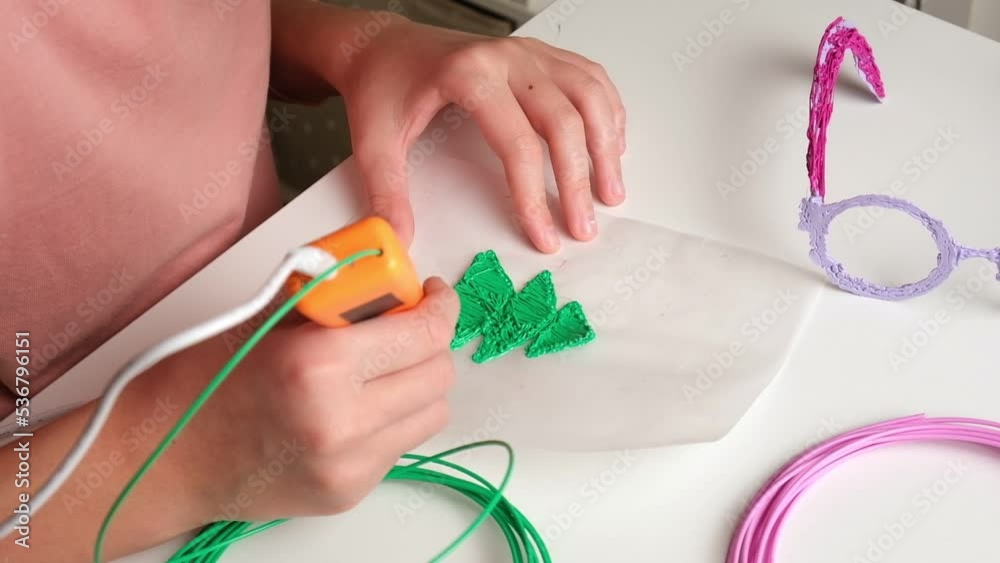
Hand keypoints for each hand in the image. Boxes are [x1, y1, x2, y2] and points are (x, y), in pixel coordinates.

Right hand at [153, 277, 458, 522]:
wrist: (164, 459)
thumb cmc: (204, 380)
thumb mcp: (268, 316)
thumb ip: (336, 291)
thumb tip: (388, 271)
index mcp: (321, 364)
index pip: (426, 333)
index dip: (441, 307)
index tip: (432, 296)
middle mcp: (343, 421)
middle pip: (439, 375)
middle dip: (431, 344)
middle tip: (406, 329)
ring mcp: (349, 466)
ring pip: (432, 414)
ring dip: (417, 384)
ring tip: (380, 371)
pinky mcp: (348, 493)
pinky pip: (401, 445)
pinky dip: (391, 420)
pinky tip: (353, 408)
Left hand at [330, 16, 626, 252]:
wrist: (383, 45)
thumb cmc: (383, 87)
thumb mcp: (373, 142)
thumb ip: (387, 192)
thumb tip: (399, 240)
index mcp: (469, 75)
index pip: (518, 143)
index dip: (534, 196)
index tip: (544, 236)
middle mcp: (507, 58)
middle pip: (564, 121)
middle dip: (579, 180)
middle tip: (584, 226)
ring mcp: (528, 52)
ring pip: (588, 95)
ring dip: (606, 146)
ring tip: (610, 192)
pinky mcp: (538, 54)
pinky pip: (589, 78)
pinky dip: (608, 113)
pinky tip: (611, 146)